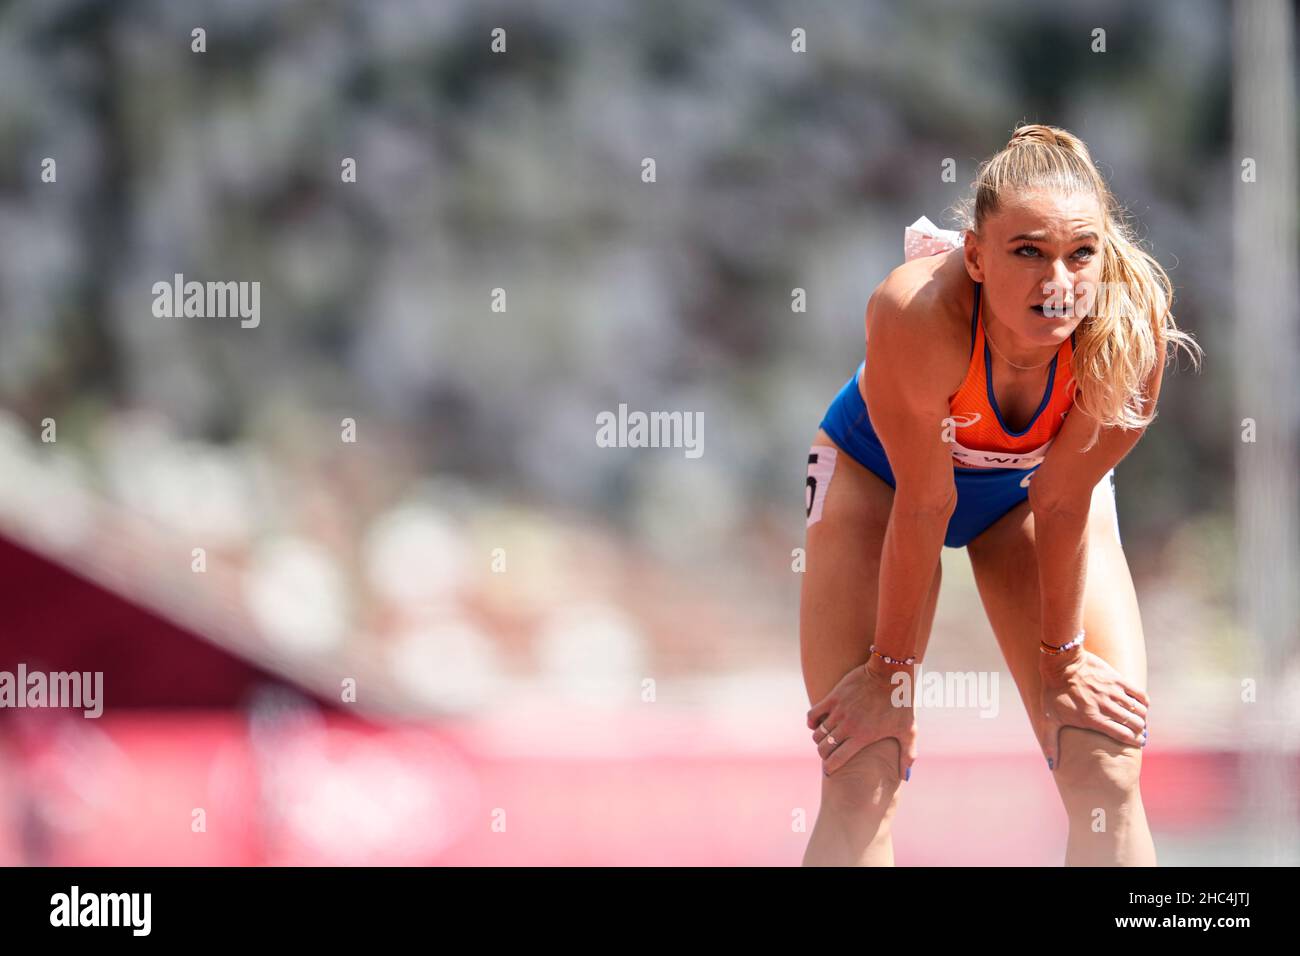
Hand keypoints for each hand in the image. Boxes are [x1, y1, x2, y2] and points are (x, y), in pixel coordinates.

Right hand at [806, 659, 916, 779]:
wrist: (890, 674)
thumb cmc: (901, 703)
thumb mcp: (909, 731)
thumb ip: (907, 755)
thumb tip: (905, 776)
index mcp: (863, 737)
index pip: (837, 759)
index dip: (830, 767)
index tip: (829, 770)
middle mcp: (848, 726)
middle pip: (825, 747)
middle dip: (824, 754)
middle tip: (827, 754)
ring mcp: (839, 711)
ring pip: (818, 733)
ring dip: (819, 739)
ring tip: (824, 739)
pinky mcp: (833, 697)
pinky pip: (813, 714)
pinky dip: (811, 722)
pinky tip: (815, 724)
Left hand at [1039, 648, 1148, 769]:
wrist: (1060, 663)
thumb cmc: (1053, 692)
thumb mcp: (1049, 719)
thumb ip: (1050, 742)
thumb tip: (1052, 765)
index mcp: (1092, 719)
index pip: (1122, 735)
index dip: (1133, 741)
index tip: (1138, 743)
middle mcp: (1106, 707)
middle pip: (1133, 723)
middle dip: (1140, 730)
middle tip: (1140, 733)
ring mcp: (1113, 693)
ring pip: (1138, 710)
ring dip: (1142, 717)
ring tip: (1140, 720)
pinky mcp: (1117, 679)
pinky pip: (1138, 693)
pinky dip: (1144, 701)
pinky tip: (1143, 705)